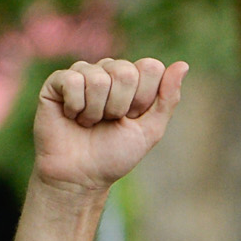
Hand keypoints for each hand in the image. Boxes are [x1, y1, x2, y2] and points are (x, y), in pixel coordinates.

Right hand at [33, 57, 188, 194]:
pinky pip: (73, 81)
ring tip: (89, 123)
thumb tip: (182, 65)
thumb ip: (167, 98)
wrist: (81, 176)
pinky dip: (76, 107)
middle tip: (109, 122)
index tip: (133, 118)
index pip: (150, 67)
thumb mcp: (150, 130)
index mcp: (133, 80)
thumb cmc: (115, 154)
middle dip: (121, 106)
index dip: (144, 98)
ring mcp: (82, 74)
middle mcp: (108, 71)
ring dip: (97, 111)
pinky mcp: (57, 81)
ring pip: (99, 78)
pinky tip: (72, 116)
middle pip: (126, 72)